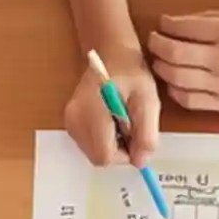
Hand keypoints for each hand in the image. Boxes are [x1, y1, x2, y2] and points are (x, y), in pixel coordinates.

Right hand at [63, 46, 160, 166]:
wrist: (111, 55)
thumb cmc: (132, 75)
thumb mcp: (149, 102)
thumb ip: (146, 135)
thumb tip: (140, 162)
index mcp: (92, 113)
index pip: (105, 156)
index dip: (125, 154)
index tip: (136, 137)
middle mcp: (75, 120)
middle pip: (98, 157)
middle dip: (119, 149)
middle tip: (130, 127)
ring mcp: (69, 122)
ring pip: (94, 153)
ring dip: (112, 144)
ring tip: (121, 120)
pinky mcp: (70, 122)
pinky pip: (89, 144)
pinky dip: (103, 139)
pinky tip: (111, 120)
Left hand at [149, 10, 218, 112]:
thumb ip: (213, 17)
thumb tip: (180, 21)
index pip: (185, 27)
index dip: (167, 25)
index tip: (163, 24)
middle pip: (174, 53)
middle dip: (157, 45)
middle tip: (153, 41)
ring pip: (176, 78)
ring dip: (162, 68)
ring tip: (161, 61)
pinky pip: (188, 100)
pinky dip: (174, 91)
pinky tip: (175, 82)